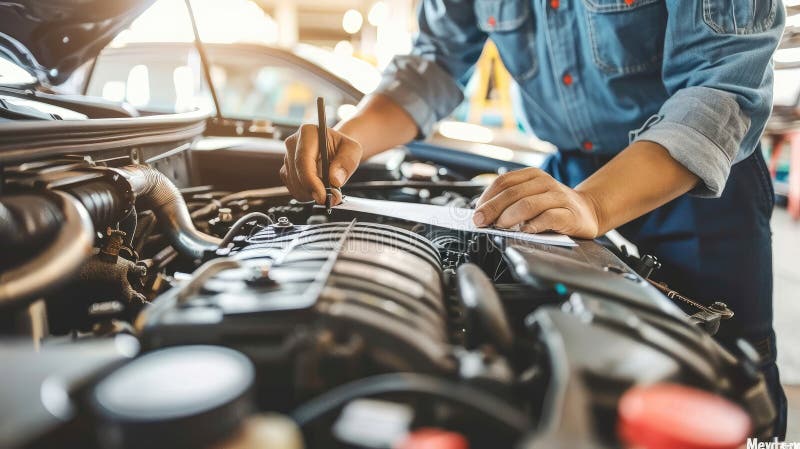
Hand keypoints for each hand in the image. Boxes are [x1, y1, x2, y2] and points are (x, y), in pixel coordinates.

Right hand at [281, 124, 362, 204]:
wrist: (335, 149)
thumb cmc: (342, 147)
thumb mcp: (353, 150)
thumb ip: (347, 162)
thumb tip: (335, 180)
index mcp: (308, 133)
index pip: (303, 160)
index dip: (311, 181)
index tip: (322, 196)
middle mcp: (293, 143)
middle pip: (297, 175)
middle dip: (314, 190)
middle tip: (332, 196)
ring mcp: (287, 158)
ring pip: (295, 185)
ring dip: (311, 193)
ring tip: (327, 188)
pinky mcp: (286, 170)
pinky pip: (293, 189)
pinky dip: (307, 195)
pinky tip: (318, 188)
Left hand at [472, 168, 601, 238]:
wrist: (588, 211)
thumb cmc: (553, 207)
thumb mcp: (531, 198)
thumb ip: (510, 203)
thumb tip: (483, 215)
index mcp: (532, 176)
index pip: (504, 182)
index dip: (487, 198)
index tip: (476, 213)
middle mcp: (545, 183)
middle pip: (512, 193)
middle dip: (492, 209)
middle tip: (481, 222)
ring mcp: (558, 197)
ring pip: (528, 204)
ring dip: (509, 217)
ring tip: (500, 227)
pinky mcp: (570, 214)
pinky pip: (549, 218)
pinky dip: (534, 225)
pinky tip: (524, 231)